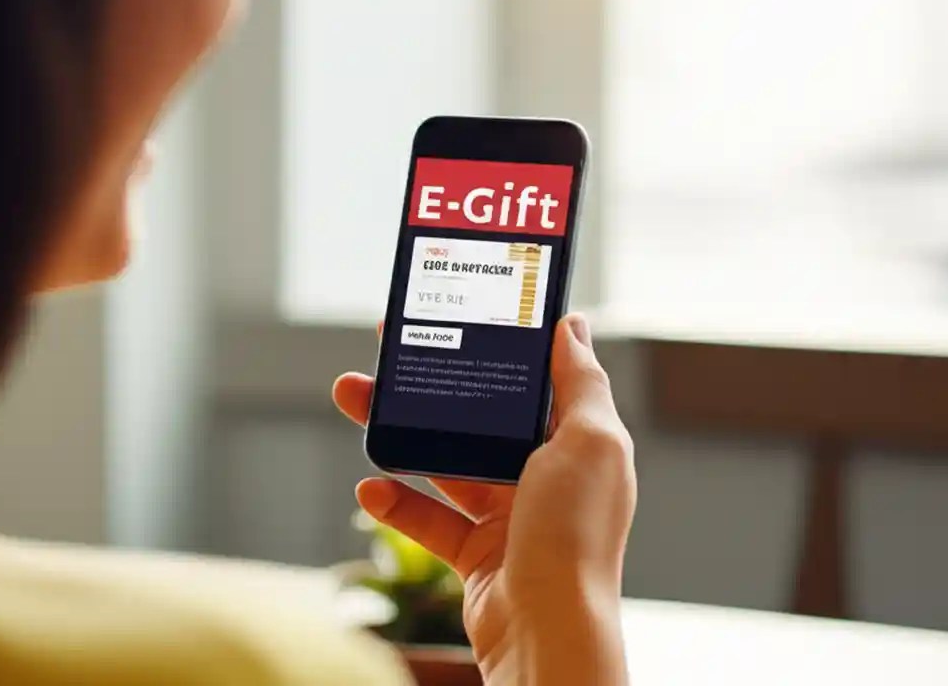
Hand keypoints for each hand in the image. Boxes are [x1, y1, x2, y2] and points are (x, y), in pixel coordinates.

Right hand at [332, 314, 635, 684]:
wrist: (546, 631)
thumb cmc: (574, 537)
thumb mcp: (590, 442)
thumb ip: (580, 382)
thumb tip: (571, 325)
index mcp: (578, 442)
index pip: (533, 380)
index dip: (495, 346)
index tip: (454, 316)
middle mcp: (547, 476)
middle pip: (479, 418)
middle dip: (431, 388)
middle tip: (386, 356)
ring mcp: (510, 516)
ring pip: (446, 463)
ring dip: (401, 436)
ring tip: (356, 403)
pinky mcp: (477, 554)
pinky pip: (430, 518)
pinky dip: (398, 502)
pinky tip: (369, 486)